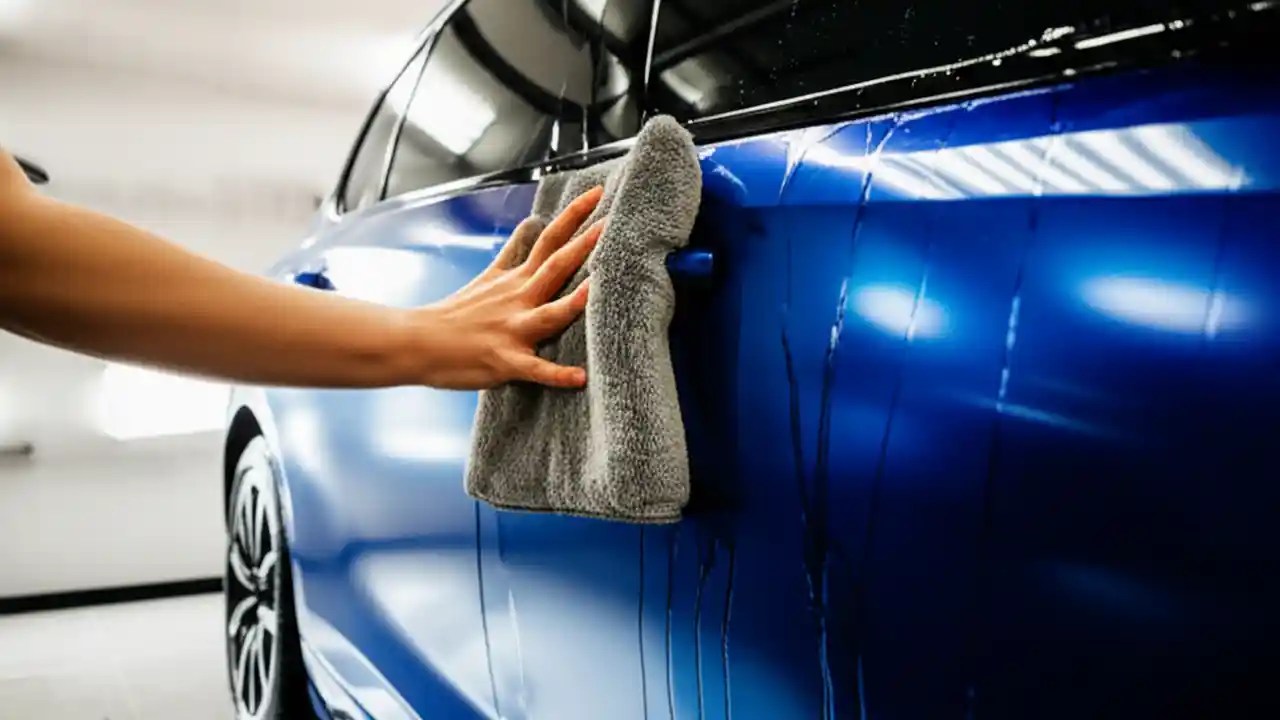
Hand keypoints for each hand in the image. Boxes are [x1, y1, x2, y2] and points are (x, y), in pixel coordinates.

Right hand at [409, 187, 603, 389]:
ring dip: (573, 304)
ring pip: (549, 315)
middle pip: (555, 266)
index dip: (574, 216)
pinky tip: (579, 378)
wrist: (419, 342)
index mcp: (517, 279)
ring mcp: (512, 330)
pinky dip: (557, 375)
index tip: (599, 193)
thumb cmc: (456, 312)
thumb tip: (530, 223)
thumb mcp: (488, 276)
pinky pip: (535, 370)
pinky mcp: (505, 361)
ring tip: (596, 292)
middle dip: (584, 245)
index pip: (549, 239)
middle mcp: (518, 299)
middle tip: (610, 223)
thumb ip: (514, 252)